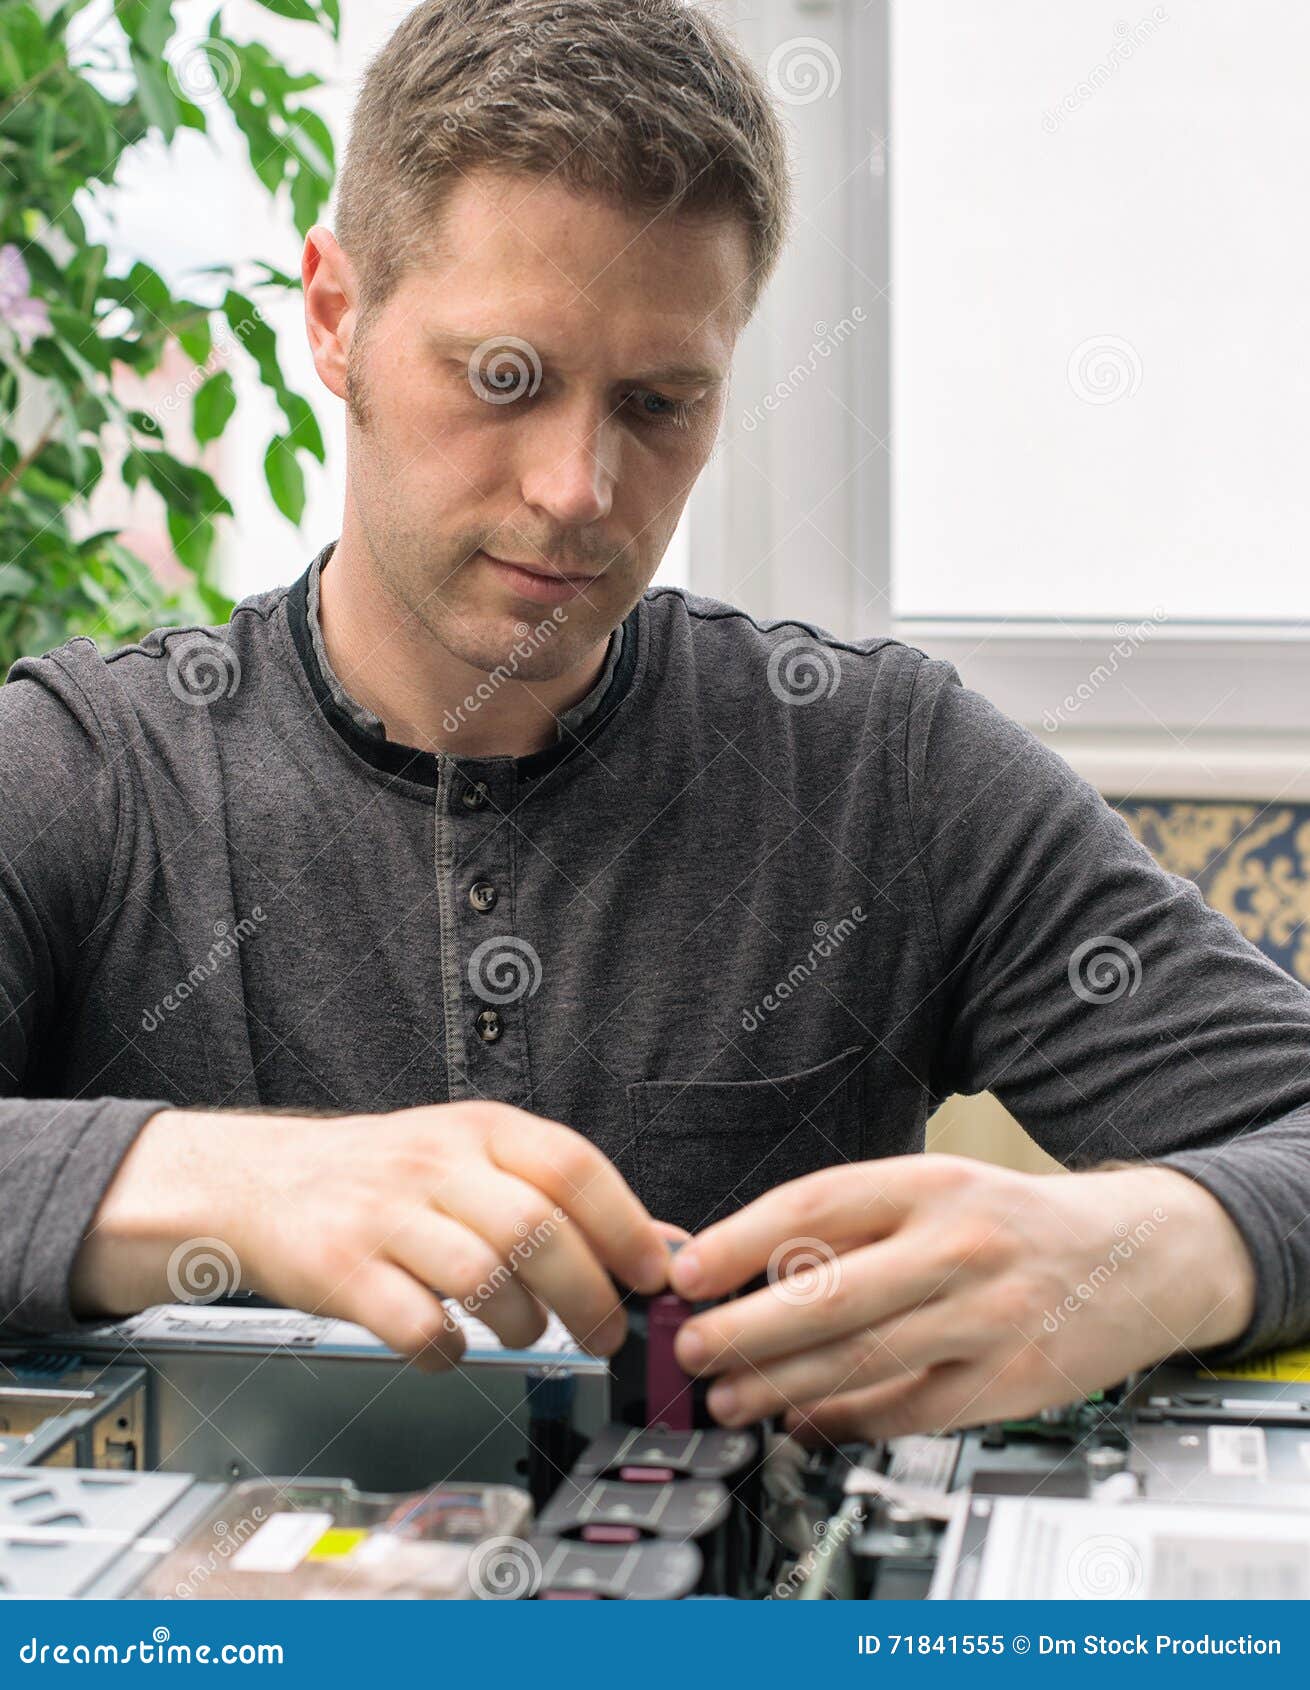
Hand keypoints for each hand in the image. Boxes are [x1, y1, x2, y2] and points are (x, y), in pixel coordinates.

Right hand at [70, 1102, 669, 1369]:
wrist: (263, 1180)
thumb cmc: (388, 1176)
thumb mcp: (474, 1159)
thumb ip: (561, 1197)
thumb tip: (663, 1248)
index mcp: (480, 1128)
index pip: (572, 1166)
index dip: (625, 1226)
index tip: (653, 1276)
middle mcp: (434, 1161)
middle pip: (537, 1227)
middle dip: (587, 1294)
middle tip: (605, 1332)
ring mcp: (383, 1213)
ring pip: (483, 1275)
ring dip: (524, 1322)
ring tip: (527, 1332)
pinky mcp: (339, 1268)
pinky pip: (415, 1324)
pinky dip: (449, 1351)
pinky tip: (452, 1347)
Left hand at [666, 1154, 1255, 1441]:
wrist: (1141, 1257)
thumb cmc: (1018, 1222)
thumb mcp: (940, 1189)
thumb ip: (854, 1225)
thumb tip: (748, 1265)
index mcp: (932, 1184)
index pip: (817, 1205)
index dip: (740, 1241)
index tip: (686, 1272)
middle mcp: (960, 1246)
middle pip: (832, 1293)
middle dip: (747, 1328)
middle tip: (691, 1348)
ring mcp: (987, 1318)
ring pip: (863, 1360)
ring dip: (782, 1386)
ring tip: (729, 1399)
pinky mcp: (1009, 1383)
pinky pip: (908, 1411)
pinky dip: (847, 1422)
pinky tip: (802, 1424)